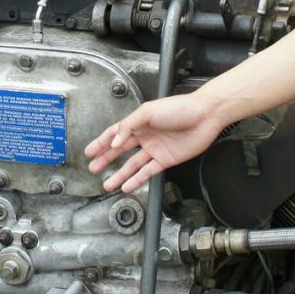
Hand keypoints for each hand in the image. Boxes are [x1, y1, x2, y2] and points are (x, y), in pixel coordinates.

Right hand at [84, 94, 223, 193]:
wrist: (205, 116)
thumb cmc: (180, 108)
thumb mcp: (148, 111)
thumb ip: (128, 126)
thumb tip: (114, 141)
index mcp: (138, 122)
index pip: (115, 133)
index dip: (101, 142)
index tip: (89, 151)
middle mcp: (145, 136)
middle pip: (120, 150)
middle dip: (106, 159)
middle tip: (93, 168)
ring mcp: (155, 149)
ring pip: (132, 165)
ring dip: (119, 175)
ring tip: (107, 184)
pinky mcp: (165, 160)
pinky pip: (147, 172)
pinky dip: (136, 180)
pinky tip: (127, 186)